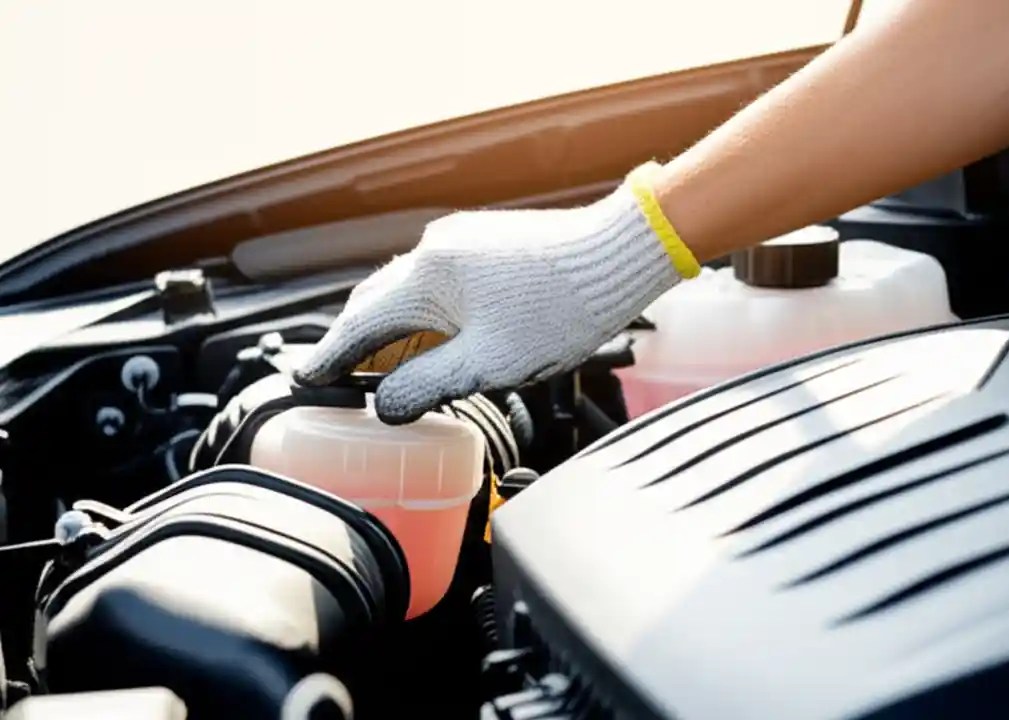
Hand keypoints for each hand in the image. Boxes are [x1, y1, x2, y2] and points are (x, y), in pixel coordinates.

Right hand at [293, 164, 698, 423]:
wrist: (620, 257)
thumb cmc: (563, 310)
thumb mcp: (490, 363)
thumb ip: (428, 384)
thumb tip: (385, 406)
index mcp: (428, 276)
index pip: (361, 323)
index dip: (331, 356)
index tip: (305, 378)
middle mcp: (435, 248)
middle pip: (377, 301)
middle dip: (355, 341)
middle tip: (337, 377)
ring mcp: (462, 240)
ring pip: (408, 290)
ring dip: (392, 328)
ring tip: (384, 365)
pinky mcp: (486, 243)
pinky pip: (437, 280)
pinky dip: (422, 313)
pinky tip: (433, 337)